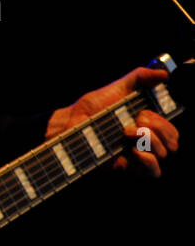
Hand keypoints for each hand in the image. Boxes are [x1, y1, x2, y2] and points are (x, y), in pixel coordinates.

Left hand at [46, 66, 178, 177]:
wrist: (72, 122)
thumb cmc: (93, 108)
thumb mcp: (118, 87)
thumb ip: (140, 78)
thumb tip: (163, 74)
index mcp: (148, 125)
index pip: (172, 129)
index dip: (165, 121)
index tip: (145, 111)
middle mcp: (146, 141)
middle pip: (173, 142)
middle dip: (158, 128)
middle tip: (136, 120)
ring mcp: (139, 154)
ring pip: (164, 153)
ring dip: (149, 140)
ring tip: (126, 131)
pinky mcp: (130, 167)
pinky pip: (154, 172)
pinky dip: (149, 160)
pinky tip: (134, 150)